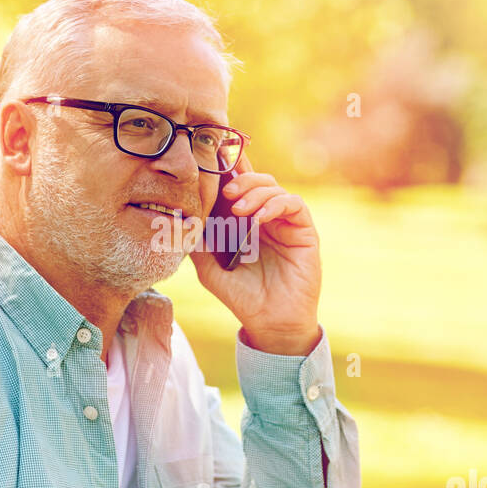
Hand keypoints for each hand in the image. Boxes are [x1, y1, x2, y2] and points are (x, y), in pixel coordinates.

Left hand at [188, 154, 321, 356]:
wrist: (270, 323)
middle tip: (225, 193)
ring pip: (275, 187)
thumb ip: (198, 244)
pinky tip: (259, 218)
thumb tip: (181, 217)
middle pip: (258, 180)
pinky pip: (294, 204)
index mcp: (245, 222)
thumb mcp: (210, 270)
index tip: (213, 164)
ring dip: (255, 192)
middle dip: (241, 179)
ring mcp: (286, 224)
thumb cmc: (243, 297)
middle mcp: (267, 219)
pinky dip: (276, 204)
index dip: (229, 171)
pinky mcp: (304, 231)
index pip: (239, 188)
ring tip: (238, 209)